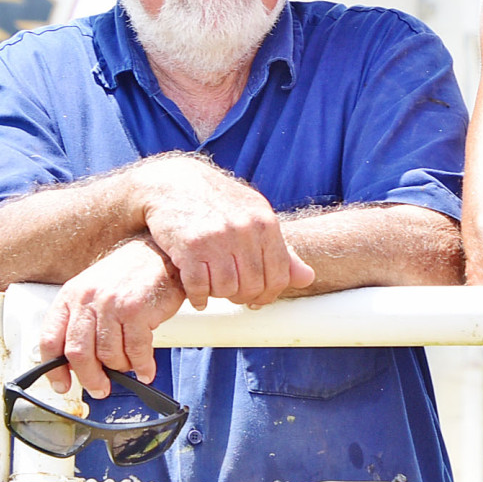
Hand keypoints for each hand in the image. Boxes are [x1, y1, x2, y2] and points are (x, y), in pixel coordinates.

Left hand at [38, 238, 185, 396]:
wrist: (159, 254)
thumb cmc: (127, 275)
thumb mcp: (93, 292)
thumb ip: (81, 321)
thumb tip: (75, 360)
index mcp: (71, 296)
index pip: (50, 338)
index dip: (54, 369)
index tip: (62, 384)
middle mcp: (88, 299)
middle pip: (77, 353)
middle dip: (89, 378)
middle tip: (100, 388)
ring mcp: (111, 305)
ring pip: (108, 355)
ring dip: (120, 368)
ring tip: (128, 366)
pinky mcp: (136, 311)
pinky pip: (136, 350)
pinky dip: (141, 366)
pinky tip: (145, 370)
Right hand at [134, 154, 314, 306]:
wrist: (173, 182)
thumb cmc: (218, 203)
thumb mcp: (254, 217)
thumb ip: (281, 249)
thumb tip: (308, 278)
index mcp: (265, 222)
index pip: (279, 275)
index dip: (269, 294)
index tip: (257, 299)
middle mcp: (244, 230)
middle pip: (252, 286)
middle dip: (242, 297)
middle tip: (231, 295)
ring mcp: (217, 238)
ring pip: (226, 289)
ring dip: (218, 295)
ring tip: (213, 287)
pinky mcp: (190, 246)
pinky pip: (198, 287)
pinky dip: (198, 297)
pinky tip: (197, 294)